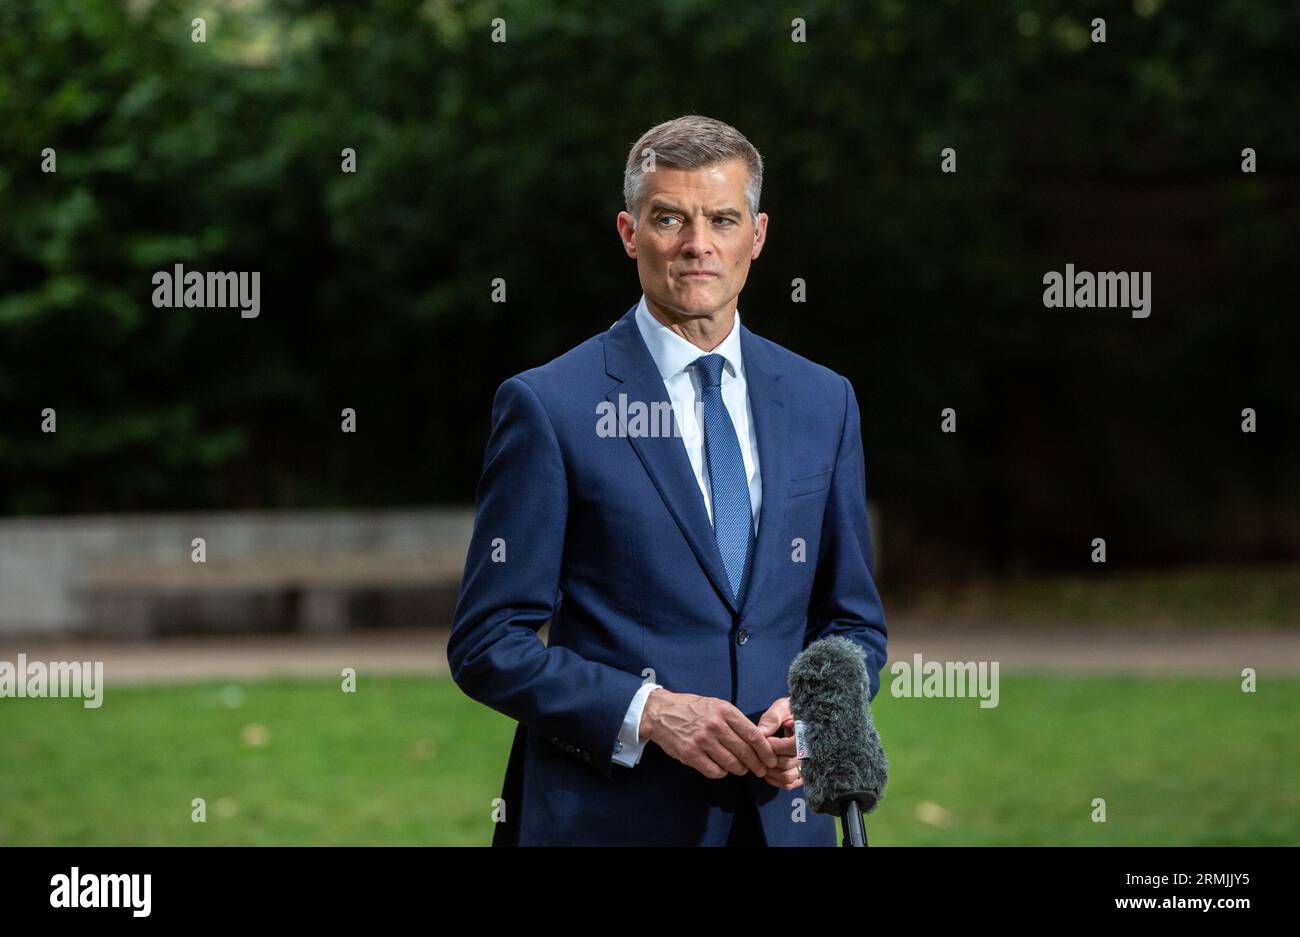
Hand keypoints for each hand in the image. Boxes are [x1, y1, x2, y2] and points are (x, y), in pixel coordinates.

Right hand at [642, 689, 777, 779]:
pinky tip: (721, 769)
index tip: (771, 759)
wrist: (661, 712)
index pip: (753, 735)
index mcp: (725, 711)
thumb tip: (756, 739)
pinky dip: (721, 773)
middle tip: (760, 770)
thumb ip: (734, 720)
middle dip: (756, 764)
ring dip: (739, 769)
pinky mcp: (690, 754)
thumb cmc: (692, 708)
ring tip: (740, 769)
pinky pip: (714, 771)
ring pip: (731, 763)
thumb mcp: (716, 705)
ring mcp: (702, 740)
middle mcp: (715, 725)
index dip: (765, 751)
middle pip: (745, 752)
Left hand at [755, 696, 802, 790]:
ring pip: (787, 776)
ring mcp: (808, 768)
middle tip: (760, 749)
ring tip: (761, 758)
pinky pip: (788, 784)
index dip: (775, 745)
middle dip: (769, 756)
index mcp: (811, 735)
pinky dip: (774, 779)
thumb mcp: (784, 707)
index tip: (764, 739)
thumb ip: (773, 718)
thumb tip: (762, 732)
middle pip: (788, 763)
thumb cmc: (793, 711)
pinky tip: (767, 767)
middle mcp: (813, 754)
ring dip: (770, 770)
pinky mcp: (803, 776)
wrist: (806, 719)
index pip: (793, 747)